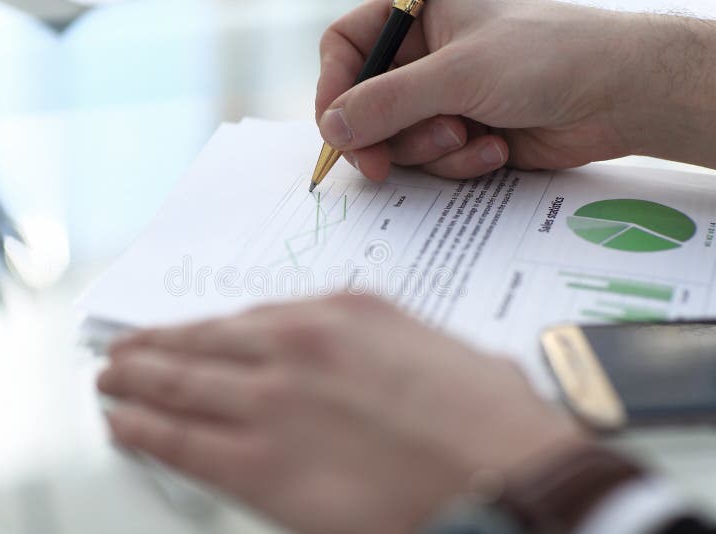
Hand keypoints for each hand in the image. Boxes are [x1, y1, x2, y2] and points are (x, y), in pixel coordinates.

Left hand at [99, 294, 583, 533]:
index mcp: (342, 312)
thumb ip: (378, 348)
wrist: (512, 479)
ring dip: (136, 380)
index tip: (186, 333)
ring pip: (179, 383)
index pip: (250, 317)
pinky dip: (142, 428)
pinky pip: (178, 440)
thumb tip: (349, 364)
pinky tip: (122, 423)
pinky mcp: (259, 465)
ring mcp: (271, 400)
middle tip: (125, 349)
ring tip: (112, 378)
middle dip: (156, 346)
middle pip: (203, 341)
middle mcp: (296, 345)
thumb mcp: (437, 351)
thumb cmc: (492, 424)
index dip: (207, 328)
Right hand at [316, 0, 715, 180]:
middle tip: (384, 164)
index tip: (337, 130)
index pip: (347, 45)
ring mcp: (445, 94)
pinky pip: (434, 159)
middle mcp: (426, 52)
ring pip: (399, 138)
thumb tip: (331, 128)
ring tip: (470, 137)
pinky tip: (496, 148)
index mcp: (419, 12)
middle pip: (366, 103)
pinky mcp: (465, 131)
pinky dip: (460, 161)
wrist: (619, 95)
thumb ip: (385, 102)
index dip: (333, 88)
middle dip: (387, 134)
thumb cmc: (544, 58)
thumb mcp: (456, 74)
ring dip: (430, 149)